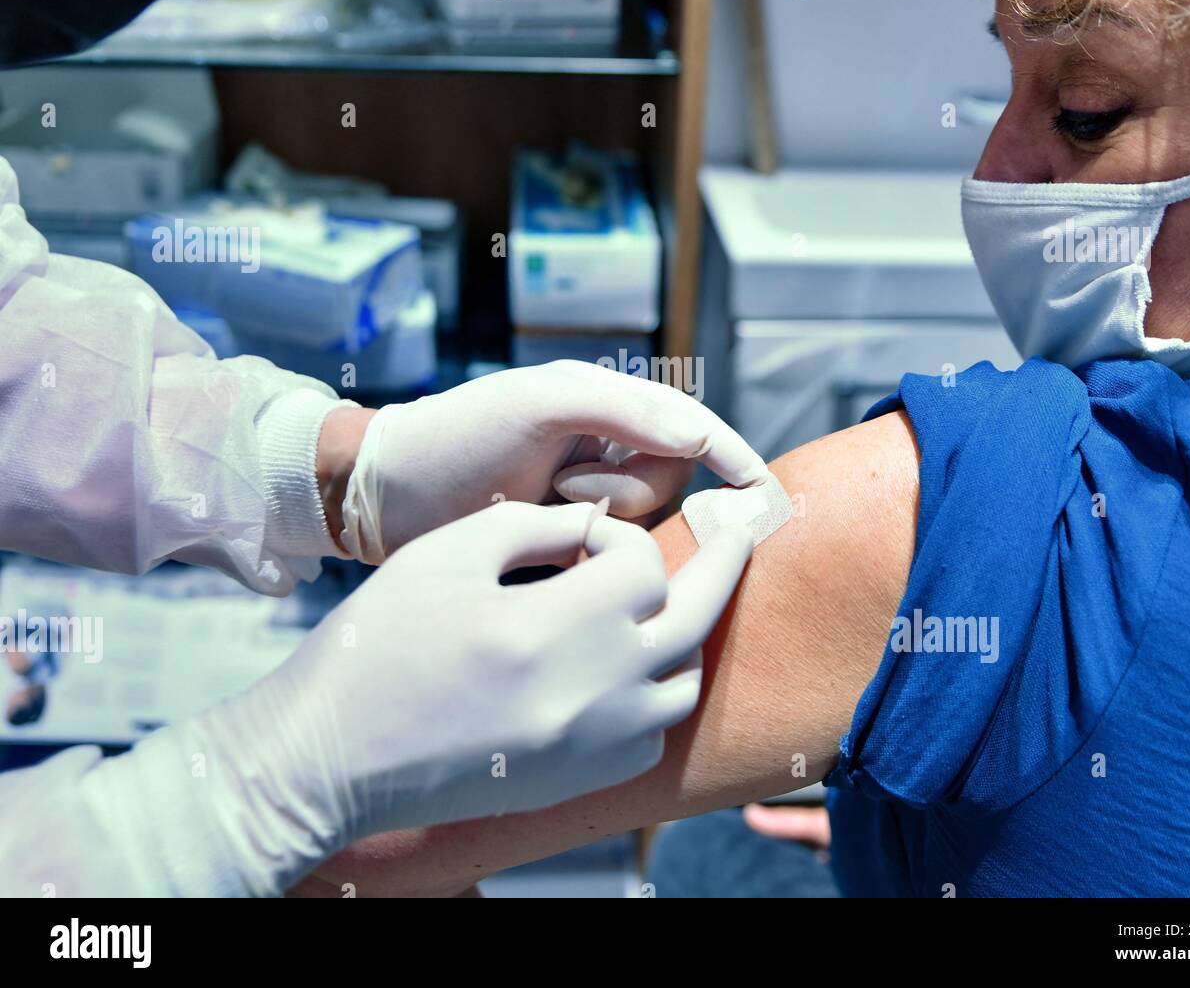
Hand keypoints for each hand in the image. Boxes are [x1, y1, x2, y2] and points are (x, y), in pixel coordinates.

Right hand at [106, 500, 752, 895]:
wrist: (327, 757)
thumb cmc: (375, 646)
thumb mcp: (448, 555)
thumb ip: (537, 526)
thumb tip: (598, 524)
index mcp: (552, 630)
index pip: (642, 565)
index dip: (618, 536)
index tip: (584, 534)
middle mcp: (587, 696)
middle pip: (693, 621)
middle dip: (723, 565)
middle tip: (745, 527)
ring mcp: (588, 747)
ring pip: (681, 681)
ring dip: (681, 632)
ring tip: (661, 601)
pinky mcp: (576, 781)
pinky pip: (652, 732)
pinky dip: (654, 691)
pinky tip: (623, 665)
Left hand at [325, 360, 767, 563]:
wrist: (386, 497)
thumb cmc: (457, 434)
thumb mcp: (536, 403)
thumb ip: (619, 410)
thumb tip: (697, 435)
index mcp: (604, 407)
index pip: (690, 430)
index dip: (732, 458)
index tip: (766, 496)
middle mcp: (603, 450)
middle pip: (669, 481)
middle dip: (627, 491)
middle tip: (565, 493)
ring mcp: (584, 498)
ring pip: (641, 520)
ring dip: (598, 519)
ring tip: (542, 510)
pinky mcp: (564, 542)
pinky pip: (610, 553)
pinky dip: (590, 549)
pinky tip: (546, 538)